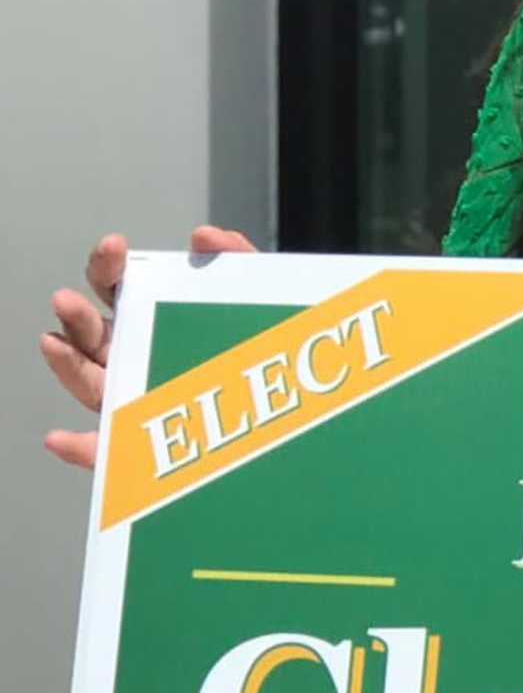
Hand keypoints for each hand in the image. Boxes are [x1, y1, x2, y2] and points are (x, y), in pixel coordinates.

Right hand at [42, 227, 256, 471]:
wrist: (298, 412)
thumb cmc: (266, 353)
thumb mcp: (262, 299)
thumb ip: (241, 261)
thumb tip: (206, 236)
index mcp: (152, 318)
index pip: (118, 287)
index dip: (109, 265)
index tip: (115, 248)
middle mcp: (134, 357)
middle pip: (93, 335)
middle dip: (77, 315)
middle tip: (67, 300)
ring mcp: (133, 402)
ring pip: (90, 385)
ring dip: (67, 364)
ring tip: (54, 344)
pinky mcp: (142, 451)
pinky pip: (107, 456)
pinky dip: (80, 449)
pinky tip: (62, 440)